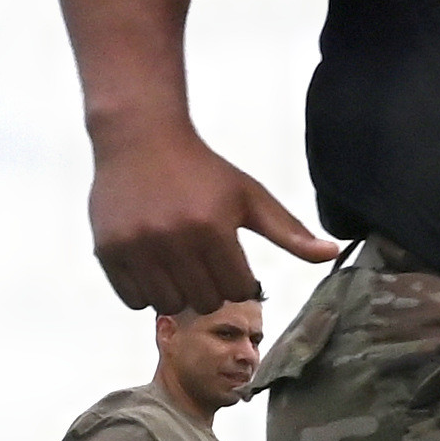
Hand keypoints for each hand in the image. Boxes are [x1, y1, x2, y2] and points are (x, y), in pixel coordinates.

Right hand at [92, 127, 335, 314]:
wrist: (139, 136)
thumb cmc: (202, 169)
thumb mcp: (249, 195)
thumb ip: (289, 230)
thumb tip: (332, 253)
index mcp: (213, 228)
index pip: (238, 289)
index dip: (238, 279)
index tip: (228, 258)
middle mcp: (173, 239)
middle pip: (204, 301)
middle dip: (209, 287)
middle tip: (203, 262)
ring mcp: (137, 246)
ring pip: (168, 304)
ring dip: (177, 292)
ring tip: (177, 263)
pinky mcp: (107, 250)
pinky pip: (133, 300)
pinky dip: (145, 291)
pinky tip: (152, 265)